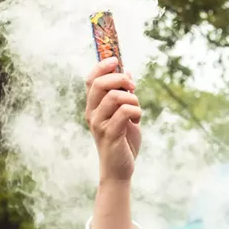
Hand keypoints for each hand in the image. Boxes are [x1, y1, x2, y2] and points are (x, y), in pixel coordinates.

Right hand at [85, 57, 141, 182]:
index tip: (116, 60)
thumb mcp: (125, 114)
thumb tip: (127, 72)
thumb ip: (123, 95)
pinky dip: (136, 111)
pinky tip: (137, 119)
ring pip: (114, 97)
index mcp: (94, 107)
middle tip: (133, 86)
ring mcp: (99, 124)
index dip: (102, 66)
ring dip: (132, 98)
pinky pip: (124, 112)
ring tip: (137, 108)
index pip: (91, 80)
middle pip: (99, 84)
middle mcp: (92, 113)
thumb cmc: (123, 140)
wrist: (120, 168)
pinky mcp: (110, 134)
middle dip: (119, 79)